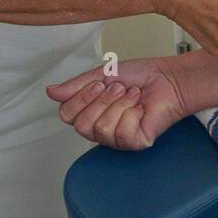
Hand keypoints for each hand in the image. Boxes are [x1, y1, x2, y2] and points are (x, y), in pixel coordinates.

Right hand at [47, 56, 187, 150]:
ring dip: (120, 104)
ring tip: (132, 95)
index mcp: (90, 112)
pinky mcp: (134, 143)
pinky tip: (141, 108)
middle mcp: (100, 128)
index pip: (66, 114)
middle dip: (102, 100)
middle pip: (81, 125)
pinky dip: (132, 113)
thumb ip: (75, 85)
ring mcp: (116, 138)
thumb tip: (50, 91)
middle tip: (119, 88)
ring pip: (102, 128)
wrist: (167, 78)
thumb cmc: (140, 76)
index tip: (99, 83)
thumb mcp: (102, 74)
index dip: (81, 97)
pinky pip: (122, 133)